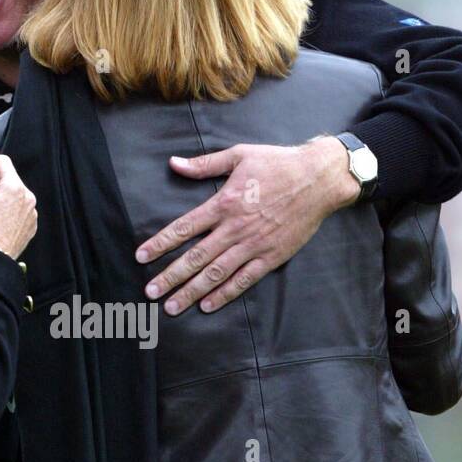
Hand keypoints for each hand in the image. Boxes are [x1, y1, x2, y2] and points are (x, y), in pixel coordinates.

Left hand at [135, 137, 360, 313]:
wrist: (320, 178)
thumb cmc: (279, 163)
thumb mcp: (239, 155)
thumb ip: (204, 164)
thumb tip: (174, 164)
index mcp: (224, 203)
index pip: (184, 227)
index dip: (161, 243)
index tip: (141, 257)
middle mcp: (235, 227)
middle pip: (196, 257)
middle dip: (170, 276)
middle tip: (150, 292)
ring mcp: (254, 245)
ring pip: (217, 273)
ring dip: (192, 291)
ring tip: (172, 306)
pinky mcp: (272, 256)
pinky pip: (244, 279)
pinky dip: (225, 294)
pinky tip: (207, 305)